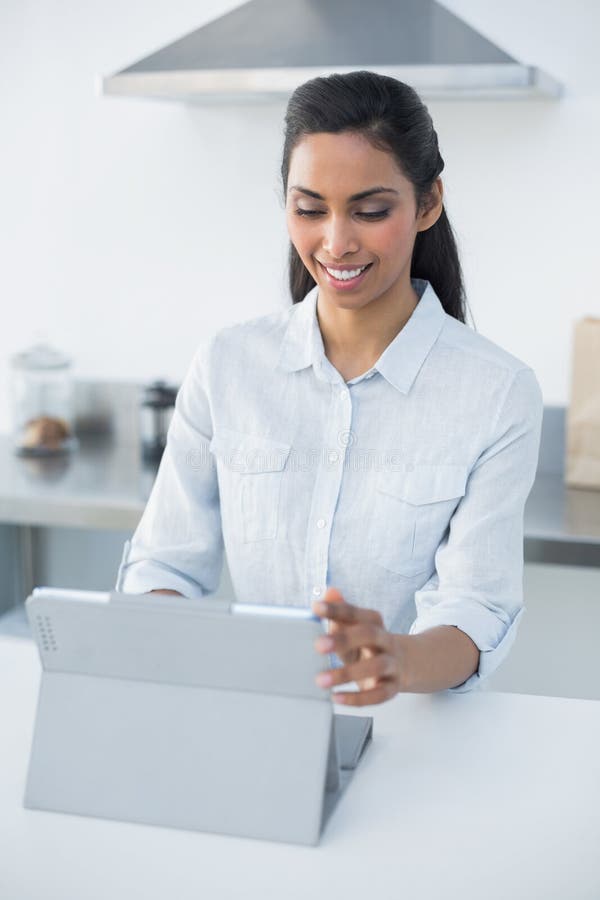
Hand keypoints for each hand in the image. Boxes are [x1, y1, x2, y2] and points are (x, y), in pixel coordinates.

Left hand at [311, 587, 404, 705]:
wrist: (405, 664)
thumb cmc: (368, 645)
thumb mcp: (354, 629)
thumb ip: (340, 613)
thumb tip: (329, 592)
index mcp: (374, 623)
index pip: (356, 613)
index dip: (337, 609)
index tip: (316, 607)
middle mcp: (385, 641)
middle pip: (369, 635)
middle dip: (344, 639)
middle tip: (318, 645)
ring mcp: (391, 665)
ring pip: (375, 667)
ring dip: (346, 674)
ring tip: (320, 680)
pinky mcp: (392, 688)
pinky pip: (378, 695)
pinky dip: (358, 698)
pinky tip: (336, 698)